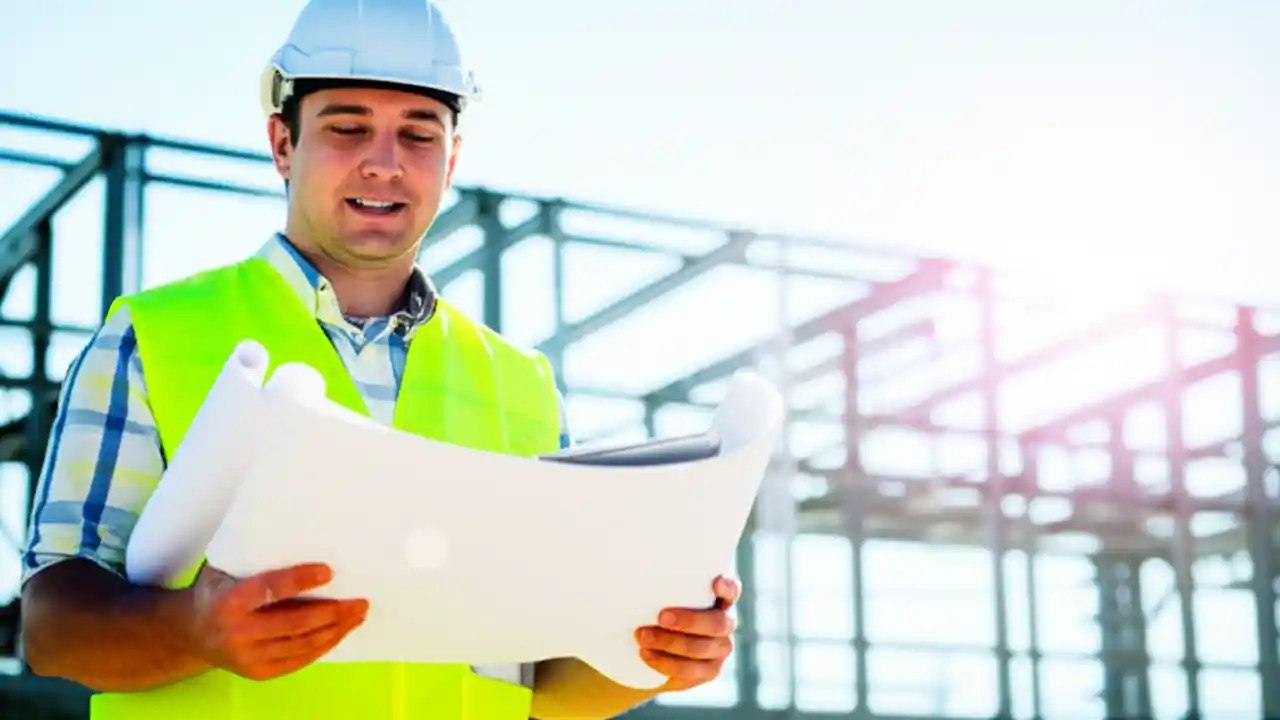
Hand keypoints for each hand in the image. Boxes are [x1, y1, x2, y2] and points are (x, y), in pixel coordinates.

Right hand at [188, 563, 367, 680]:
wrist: (191, 635)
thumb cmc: (216, 591)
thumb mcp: (223, 569)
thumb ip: (253, 556)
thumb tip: (296, 522)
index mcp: (227, 602)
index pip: (269, 590)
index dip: (299, 580)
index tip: (328, 571)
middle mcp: (237, 633)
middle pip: (295, 623)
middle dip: (332, 612)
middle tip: (359, 601)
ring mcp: (248, 658)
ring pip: (302, 645)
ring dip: (335, 630)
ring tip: (357, 614)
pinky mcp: (259, 672)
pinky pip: (299, 660)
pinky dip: (323, 646)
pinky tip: (340, 631)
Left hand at [635, 576, 739, 691]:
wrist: (655, 644)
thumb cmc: (658, 606)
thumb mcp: (662, 592)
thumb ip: (660, 582)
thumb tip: (632, 565)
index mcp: (719, 598)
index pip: (732, 590)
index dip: (727, 588)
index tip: (714, 584)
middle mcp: (724, 622)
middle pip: (718, 624)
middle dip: (689, 621)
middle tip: (661, 617)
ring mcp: (720, 648)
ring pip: (703, 649)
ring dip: (671, 643)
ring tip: (642, 637)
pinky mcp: (709, 670)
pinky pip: (692, 671)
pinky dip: (666, 663)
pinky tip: (646, 654)